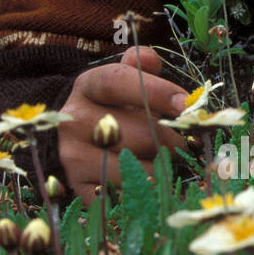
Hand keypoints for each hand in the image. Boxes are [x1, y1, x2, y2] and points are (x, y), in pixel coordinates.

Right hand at [57, 45, 188, 205]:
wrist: (67, 144)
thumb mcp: (120, 83)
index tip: (186, 105)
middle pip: (142, 134)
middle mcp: (74, 121)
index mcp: (87, 87)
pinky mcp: (80, 189)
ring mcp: (74, 158)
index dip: (157, 92)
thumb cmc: (109, 110)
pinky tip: (146, 182)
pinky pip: (129, 195)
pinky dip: (145, 192)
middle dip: (171, 141)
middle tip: (176, 143)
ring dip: (162, 169)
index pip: (119, 82)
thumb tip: (150, 58)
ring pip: (141, 169)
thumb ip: (139, 69)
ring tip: (158, 162)